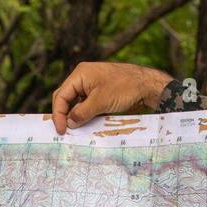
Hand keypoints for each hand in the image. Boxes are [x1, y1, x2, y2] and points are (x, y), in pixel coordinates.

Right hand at [51, 62, 173, 132]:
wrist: (147, 86)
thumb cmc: (125, 88)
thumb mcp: (101, 102)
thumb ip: (82, 113)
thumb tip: (69, 124)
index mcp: (80, 74)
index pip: (61, 96)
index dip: (58, 114)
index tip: (61, 130)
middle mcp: (83, 78)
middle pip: (65, 99)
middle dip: (63, 115)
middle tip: (64, 132)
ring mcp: (91, 86)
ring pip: (75, 103)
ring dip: (74, 116)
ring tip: (74, 131)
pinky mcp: (99, 93)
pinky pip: (86, 105)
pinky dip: (84, 115)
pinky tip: (85, 125)